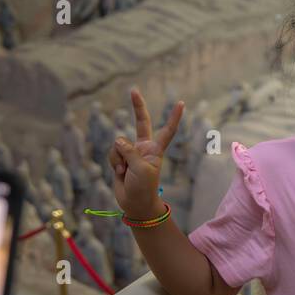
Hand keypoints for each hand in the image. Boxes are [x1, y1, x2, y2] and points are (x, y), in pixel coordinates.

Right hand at [108, 89, 182, 220]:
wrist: (134, 204)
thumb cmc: (144, 188)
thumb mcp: (141, 168)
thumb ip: (129, 151)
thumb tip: (118, 139)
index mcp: (156, 149)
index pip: (168, 130)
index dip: (174, 117)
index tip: (182, 102)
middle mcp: (144, 147)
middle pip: (141, 122)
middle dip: (137, 106)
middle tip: (133, 90)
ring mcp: (131, 152)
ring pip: (119, 143)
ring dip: (119, 157)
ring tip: (125, 171)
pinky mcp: (119, 159)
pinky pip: (112, 153)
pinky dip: (113, 162)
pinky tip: (119, 172)